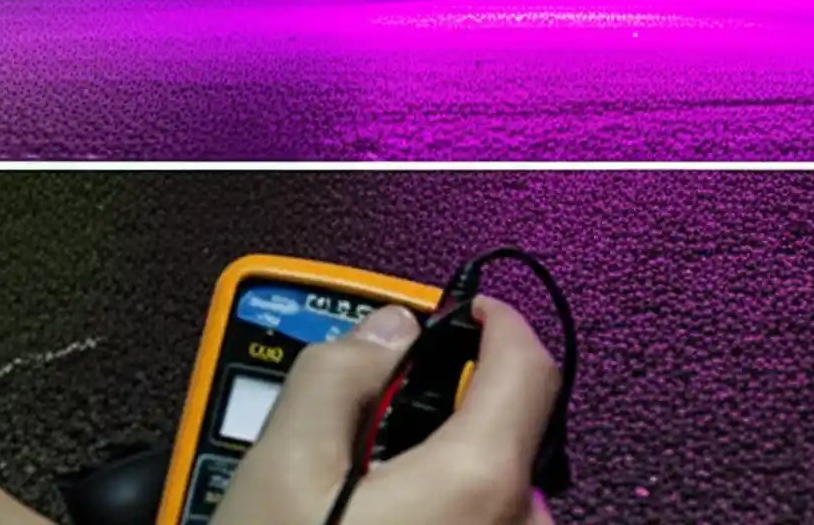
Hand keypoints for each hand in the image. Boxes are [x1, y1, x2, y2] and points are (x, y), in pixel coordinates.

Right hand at [211, 297, 559, 524]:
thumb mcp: (285, 472)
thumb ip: (337, 375)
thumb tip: (379, 332)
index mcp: (481, 480)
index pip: (528, 360)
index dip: (493, 319)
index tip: (465, 309)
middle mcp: (516, 521)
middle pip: (501, 421)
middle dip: (441, 400)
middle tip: (370, 412)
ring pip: (485, 478)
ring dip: (433, 459)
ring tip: (354, 483)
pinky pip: (481, 520)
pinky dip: (439, 503)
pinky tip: (377, 516)